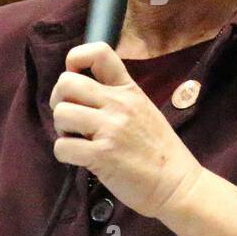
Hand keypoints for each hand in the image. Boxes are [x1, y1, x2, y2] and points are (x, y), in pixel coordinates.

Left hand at [49, 41, 204, 220]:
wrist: (177, 184)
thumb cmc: (158, 151)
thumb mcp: (143, 110)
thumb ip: (116, 97)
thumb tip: (80, 92)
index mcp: (129, 89)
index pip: (99, 51)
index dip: (76, 59)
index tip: (76, 79)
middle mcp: (118, 104)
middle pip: (66, 82)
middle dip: (60, 101)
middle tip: (71, 119)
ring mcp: (110, 128)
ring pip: (61, 113)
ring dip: (62, 130)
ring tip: (78, 140)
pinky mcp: (102, 155)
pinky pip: (62, 147)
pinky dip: (65, 154)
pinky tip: (81, 159)